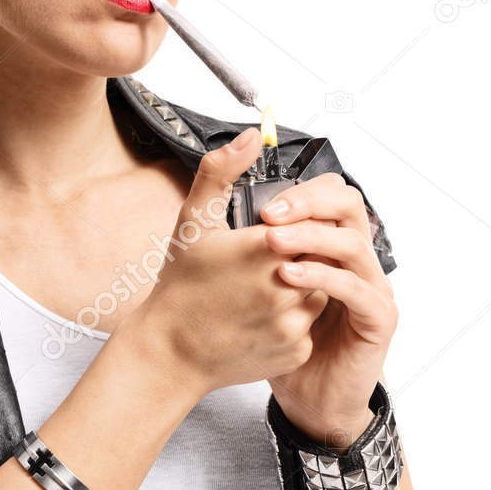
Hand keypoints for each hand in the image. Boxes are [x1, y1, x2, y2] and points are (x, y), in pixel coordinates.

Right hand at [133, 130, 329, 397]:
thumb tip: (252, 136)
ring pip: (320, 290)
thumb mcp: (193, 222)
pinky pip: (311, 326)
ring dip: (303, 286)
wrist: (169, 353)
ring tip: (262, 291)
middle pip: (321, 254)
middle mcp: (285, 284)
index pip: (314, 220)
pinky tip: (260, 319)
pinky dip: (293, 321)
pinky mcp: (296, 350)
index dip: (298, 224)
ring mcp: (293, 321)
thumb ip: (221, 171)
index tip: (276, 232)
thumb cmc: (180, 287)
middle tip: (266, 265)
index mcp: (266, 246)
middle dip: (300, 255)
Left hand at [258, 172, 397, 447]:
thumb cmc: (280, 340)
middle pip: (349, 208)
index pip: (331, 196)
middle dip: (308, 204)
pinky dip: (324, 277)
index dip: (301, 191)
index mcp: (332, 247)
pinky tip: (290, 277)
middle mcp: (357, 261)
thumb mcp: (258, 287)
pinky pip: (357, 289)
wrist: (306, 398)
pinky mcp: (378, 319)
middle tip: (267, 213)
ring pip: (352, 244)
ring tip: (271, 241)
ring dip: (311, 237)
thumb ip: (250, 248)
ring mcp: (372, 288)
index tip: (260, 201)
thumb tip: (225, 210)